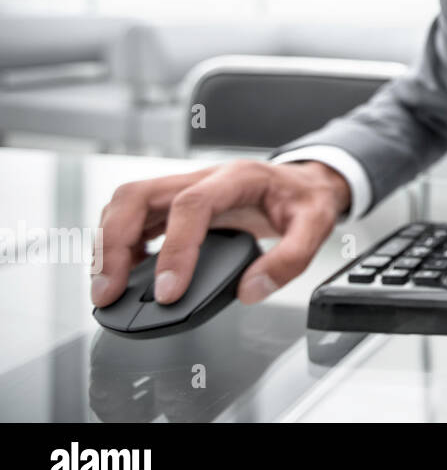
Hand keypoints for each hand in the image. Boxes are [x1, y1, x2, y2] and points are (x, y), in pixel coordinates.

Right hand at [91, 159, 350, 307]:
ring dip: (108, 243)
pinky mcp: (176, 204)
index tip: (167, 291)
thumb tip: (250, 291)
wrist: (306, 182)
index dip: (174, 249)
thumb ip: (290, 259)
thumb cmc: (307, 200)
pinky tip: (123, 272)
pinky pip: (135, 216)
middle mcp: (203, 177)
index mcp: (237, 179)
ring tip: (106, 287)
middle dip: (115, 243)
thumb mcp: (317, 226)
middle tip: (110, 291)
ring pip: (127, 203)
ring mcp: (185, 187)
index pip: (191, 206)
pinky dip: (119, 243)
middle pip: (139, 196)